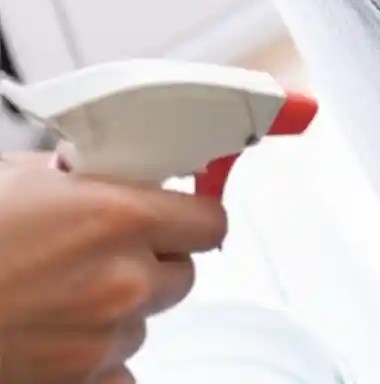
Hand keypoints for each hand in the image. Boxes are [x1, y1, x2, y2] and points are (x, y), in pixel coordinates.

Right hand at [0, 152, 226, 383]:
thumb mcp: (14, 176)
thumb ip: (78, 175)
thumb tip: (107, 169)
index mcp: (118, 217)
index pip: (209, 222)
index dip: (192, 219)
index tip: (179, 219)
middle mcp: (124, 280)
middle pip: (183, 275)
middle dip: (152, 263)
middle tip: (101, 254)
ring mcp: (103, 338)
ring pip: (145, 323)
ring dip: (118, 311)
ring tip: (55, 296)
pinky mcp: (78, 383)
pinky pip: (120, 374)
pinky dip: (97, 362)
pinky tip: (58, 339)